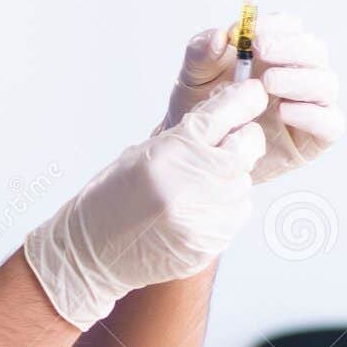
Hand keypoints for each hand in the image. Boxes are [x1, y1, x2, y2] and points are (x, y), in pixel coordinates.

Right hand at [24, 80, 266, 330]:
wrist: (93, 253)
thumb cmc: (110, 198)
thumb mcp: (141, 154)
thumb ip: (186, 138)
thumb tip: (227, 116)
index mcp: (168, 154)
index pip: (220, 116)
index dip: (242, 100)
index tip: (253, 93)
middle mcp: (189, 185)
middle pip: (245, 149)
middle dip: (245, 140)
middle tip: (234, 139)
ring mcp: (202, 218)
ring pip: (243, 183)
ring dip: (231, 176)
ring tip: (200, 183)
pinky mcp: (209, 243)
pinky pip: (236, 214)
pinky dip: (226, 205)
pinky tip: (199, 207)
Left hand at [155, 12, 343, 184]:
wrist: (201, 154)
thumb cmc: (203, 108)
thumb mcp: (194, 77)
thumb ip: (201, 52)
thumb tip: (220, 36)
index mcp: (274, 52)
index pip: (290, 27)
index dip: (275, 25)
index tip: (249, 33)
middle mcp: (297, 74)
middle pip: (315, 50)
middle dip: (291, 47)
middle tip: (260, 50)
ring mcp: (308, 106)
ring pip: (326, 83)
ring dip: (300, 78)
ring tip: (267, 83)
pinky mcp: (313, 138)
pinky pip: (331, 123)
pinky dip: (312, 115)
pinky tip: (283, 112)